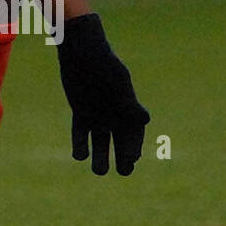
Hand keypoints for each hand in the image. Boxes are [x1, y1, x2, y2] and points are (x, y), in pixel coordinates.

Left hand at [56, 13, 149, 174]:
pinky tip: (80, 155)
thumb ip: (129, 104)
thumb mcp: (119, 84)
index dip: (135, 148)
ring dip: (101, 158)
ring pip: (101, 143)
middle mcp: (115, 115)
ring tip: (99, 170)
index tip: (132, 159)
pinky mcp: (81, 114)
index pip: (135, 135)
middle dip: (124, 158)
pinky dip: (81, 146)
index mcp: (130, 109)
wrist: (83, 53)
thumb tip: (145, 120)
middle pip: (122, 143)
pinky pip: (81, 134)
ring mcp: (98, 116)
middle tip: (124, 172)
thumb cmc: (105, 66)